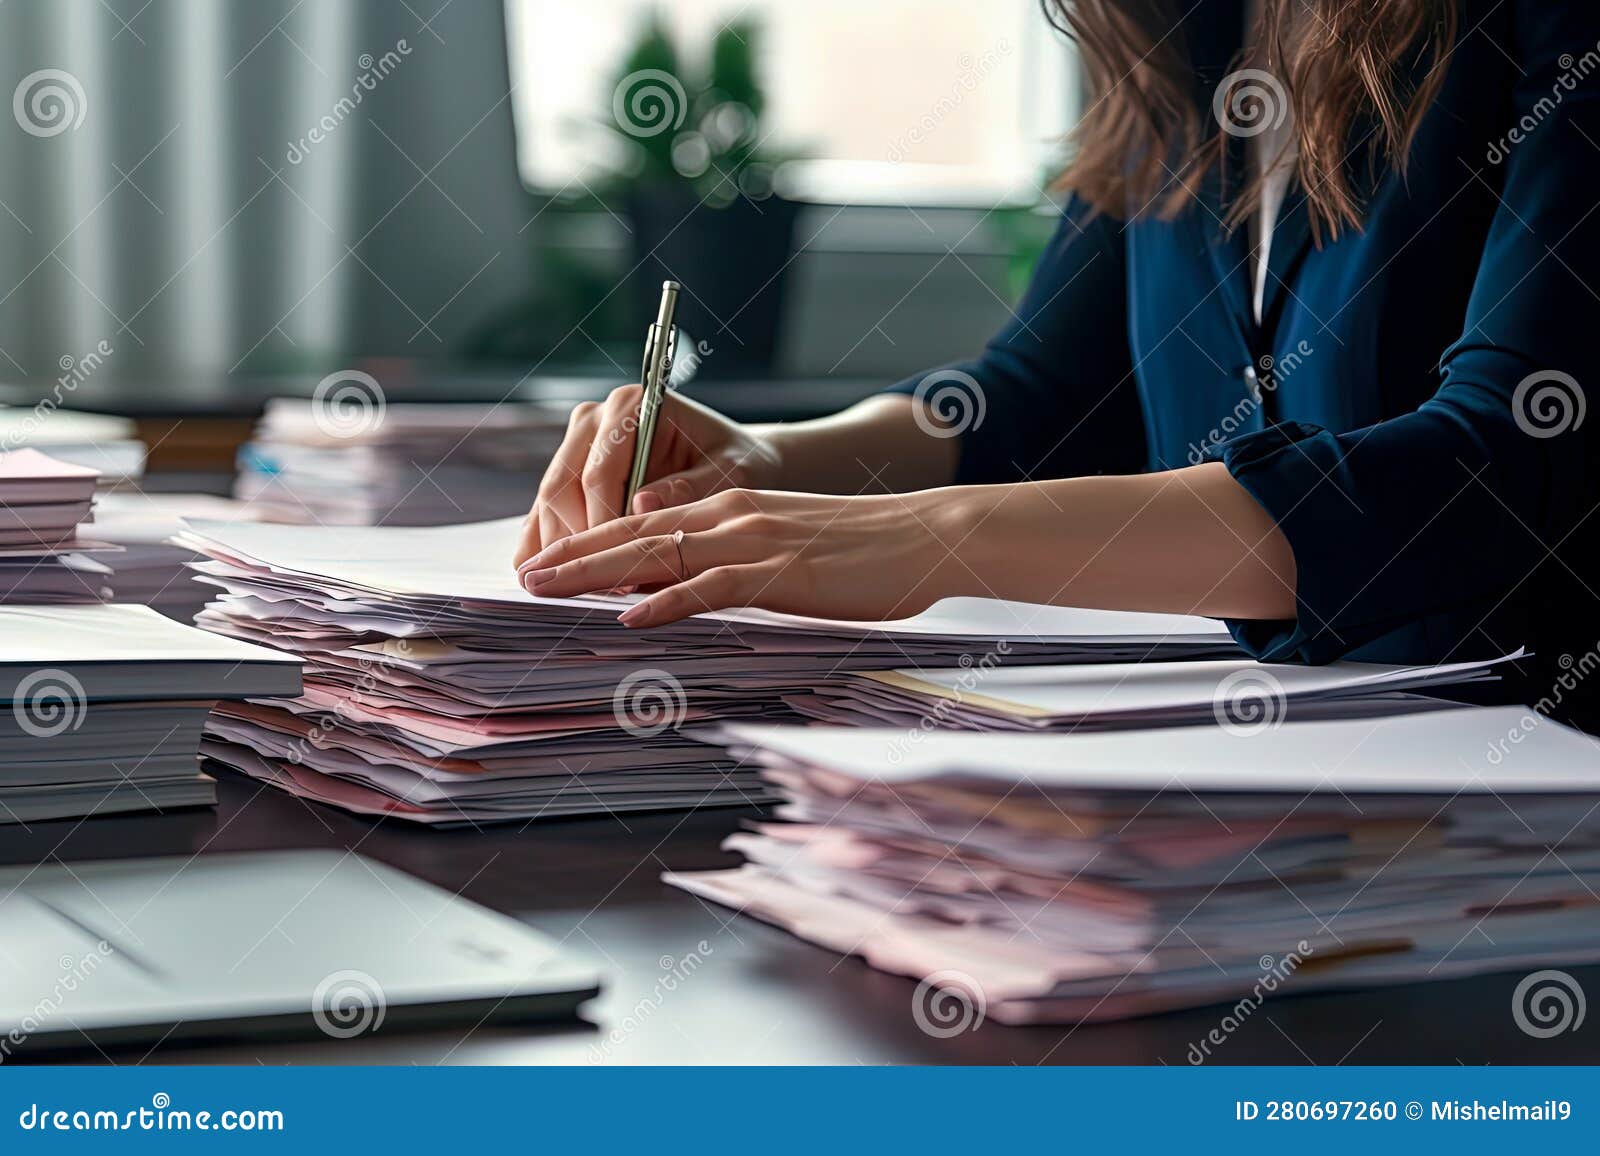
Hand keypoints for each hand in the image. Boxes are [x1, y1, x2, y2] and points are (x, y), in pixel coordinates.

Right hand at [514, 386, 781, 565]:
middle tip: (596, 590)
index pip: (600, 472)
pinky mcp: (570, 475)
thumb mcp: (729, 473)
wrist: (733, 459)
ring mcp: (577, 446)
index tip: (618, 568)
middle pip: (563, 488)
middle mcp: (596, 420)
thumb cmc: (735, 461)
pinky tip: (557, 583)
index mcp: (632, 405)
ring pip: (549, 505)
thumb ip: (689, 486)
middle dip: (578, 544)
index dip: (603, 524)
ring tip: (580, 593)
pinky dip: (549, 548)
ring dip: (562, 552)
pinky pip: (547, 514)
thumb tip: (642, 503)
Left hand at [515, 488, 977, 626]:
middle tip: (523, 575)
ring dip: (595, 574)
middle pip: (633, 534)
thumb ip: (733, 554)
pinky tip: (629, 619)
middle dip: (573, 555)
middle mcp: (731, 516)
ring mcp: (752, 541)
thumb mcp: (786, 541)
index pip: (644, 523)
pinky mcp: (779, 572)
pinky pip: (711, 587)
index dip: (591, 542)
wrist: (925, 535)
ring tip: (546, 589)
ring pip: (656, 555)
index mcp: (731, 508)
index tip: (549, 560)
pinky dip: (666, 604)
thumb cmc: (863, 549)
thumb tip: (679, 577)